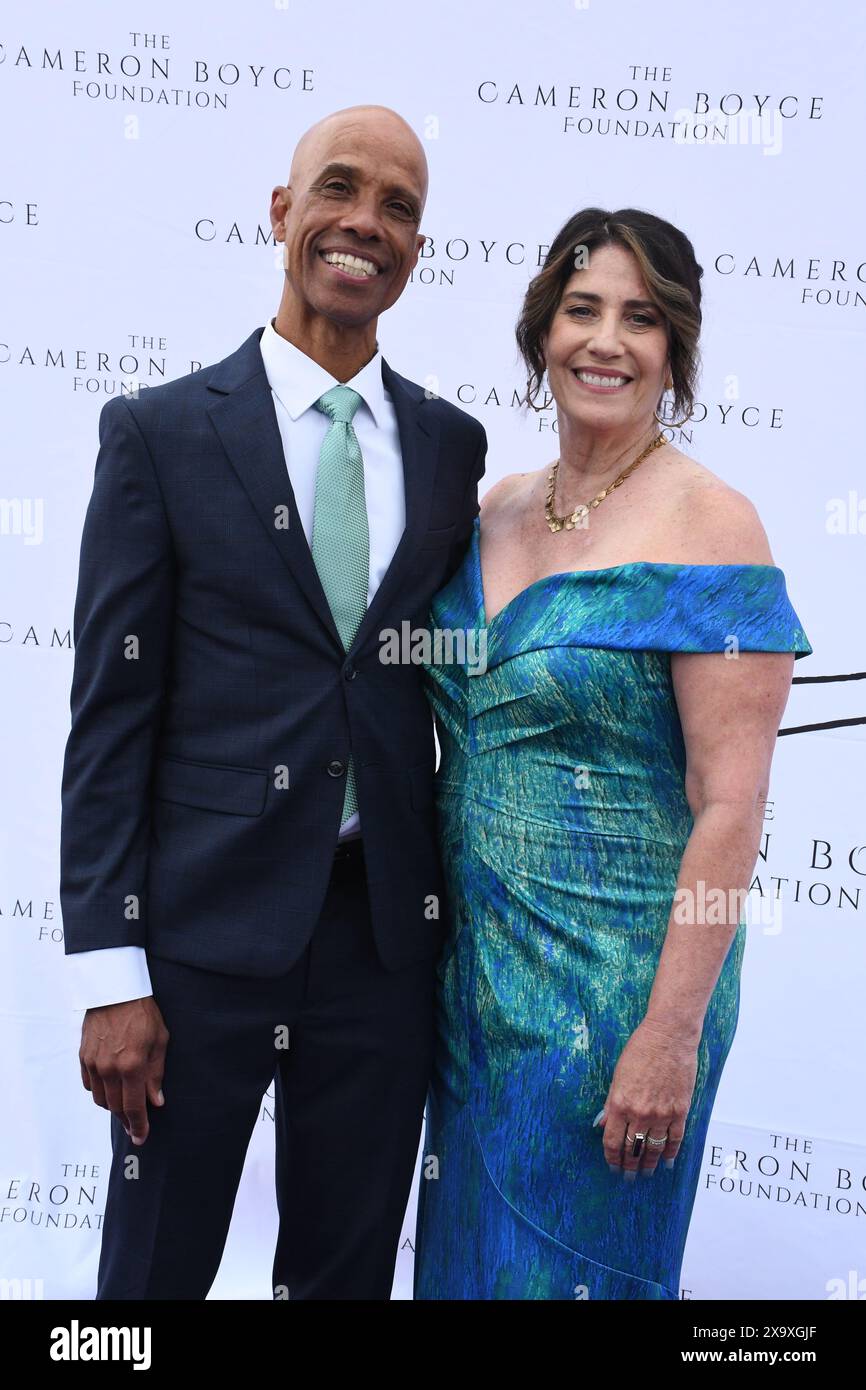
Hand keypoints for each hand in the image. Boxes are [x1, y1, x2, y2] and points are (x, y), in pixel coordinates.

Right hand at [79, 997, 168, 1146]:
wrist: (115, 991)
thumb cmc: (142, 1013)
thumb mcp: (160, 1041)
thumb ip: (156, 1074)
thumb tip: (156, 1101)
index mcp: (132, 1066)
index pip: (133, 1107)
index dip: (138, 1126)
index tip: (141, 1138)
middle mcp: (110, 1069)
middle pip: (115, 1107)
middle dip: (126, 1120)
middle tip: (135, 1126)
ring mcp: (94, 1063)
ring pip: (100, 1099)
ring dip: (113, 1106)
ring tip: (124, 1106)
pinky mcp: (83, 1057)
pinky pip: (90, 1085)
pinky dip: (100, 1091)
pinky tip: (110, 1088)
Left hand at [595, 1018, 698, 1177]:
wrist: (669, 1037)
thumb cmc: (640, 1051)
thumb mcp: (617, 1077)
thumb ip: (611, 1105)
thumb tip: (604, 1126)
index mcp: (620, 1104)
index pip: (612, 1141)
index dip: (612, 1157)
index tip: (612, 1166)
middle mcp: (640, 1113)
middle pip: (633, 1149)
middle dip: (629, 1166)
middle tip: (629, 1177)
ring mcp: (662, 1114)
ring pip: (654, 1148)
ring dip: (648, 1164)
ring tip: (645, 1173)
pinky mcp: (680, 1111)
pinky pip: (675, 1139)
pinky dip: (671, 1153)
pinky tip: (667, 1161)